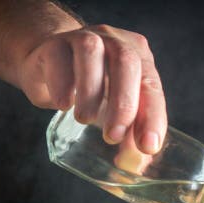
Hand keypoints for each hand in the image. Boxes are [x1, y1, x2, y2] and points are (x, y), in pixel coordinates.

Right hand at [16, 24, 166, 153]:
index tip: (148, 146)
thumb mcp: (116, 109)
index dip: (153, 117)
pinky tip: (64, 104)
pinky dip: (62, 84)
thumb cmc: (93, 89)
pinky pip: (59, 58)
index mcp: (140, 58)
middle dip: (123, 103)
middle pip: (127, 63)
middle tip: (112, 137)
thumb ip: (130, 133)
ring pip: (91, 52)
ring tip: (85, 120)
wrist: (50, 62)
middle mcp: (116, 42)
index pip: (152, 86)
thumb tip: (138, 164)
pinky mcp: (54, 44)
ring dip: (91, 92)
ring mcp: (84, 37)